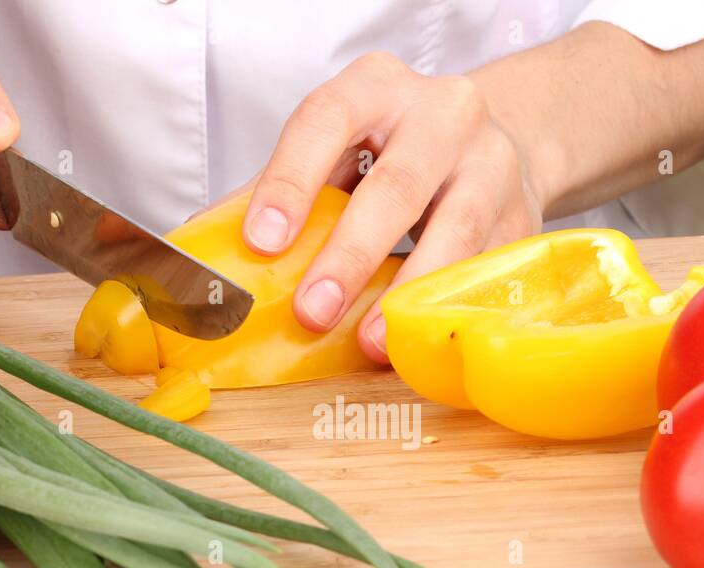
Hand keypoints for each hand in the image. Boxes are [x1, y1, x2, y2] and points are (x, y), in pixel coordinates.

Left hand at [243, 52, 543, 362]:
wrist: (496, 144)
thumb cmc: (393, 154)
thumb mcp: (335, 154)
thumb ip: (269, 196)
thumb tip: (179, 253)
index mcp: (376, 87)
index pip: (325, 121)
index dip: (290, 181)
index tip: (260, 242)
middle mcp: (442, 114)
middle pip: (395, 185)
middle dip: (349, 255)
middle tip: (311, 311)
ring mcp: (492, 164)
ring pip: (455, 230)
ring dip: (408, 292)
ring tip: (370, 342)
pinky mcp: (524, 218)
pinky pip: (488, 269)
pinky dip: (450, 309)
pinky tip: (420, 342)